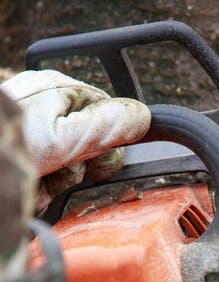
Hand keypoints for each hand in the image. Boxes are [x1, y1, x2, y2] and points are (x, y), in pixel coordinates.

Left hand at [0, 70, 150, 214]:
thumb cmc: (3, 143)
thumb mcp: (60, 137)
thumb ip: (105, 127)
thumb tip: (143, 117)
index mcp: (58, 90)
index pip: (110, 114)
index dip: (111, 143)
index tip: (103, 163)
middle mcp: (45, 108)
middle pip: (89, 143)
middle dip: (81, 166)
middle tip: (65, 173)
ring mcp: (32, 134)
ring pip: (69, 165)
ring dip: (60, 183)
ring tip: (41, 185)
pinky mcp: (25, 158)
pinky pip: (48, 178)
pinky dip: (43, 190)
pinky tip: (34, 191)